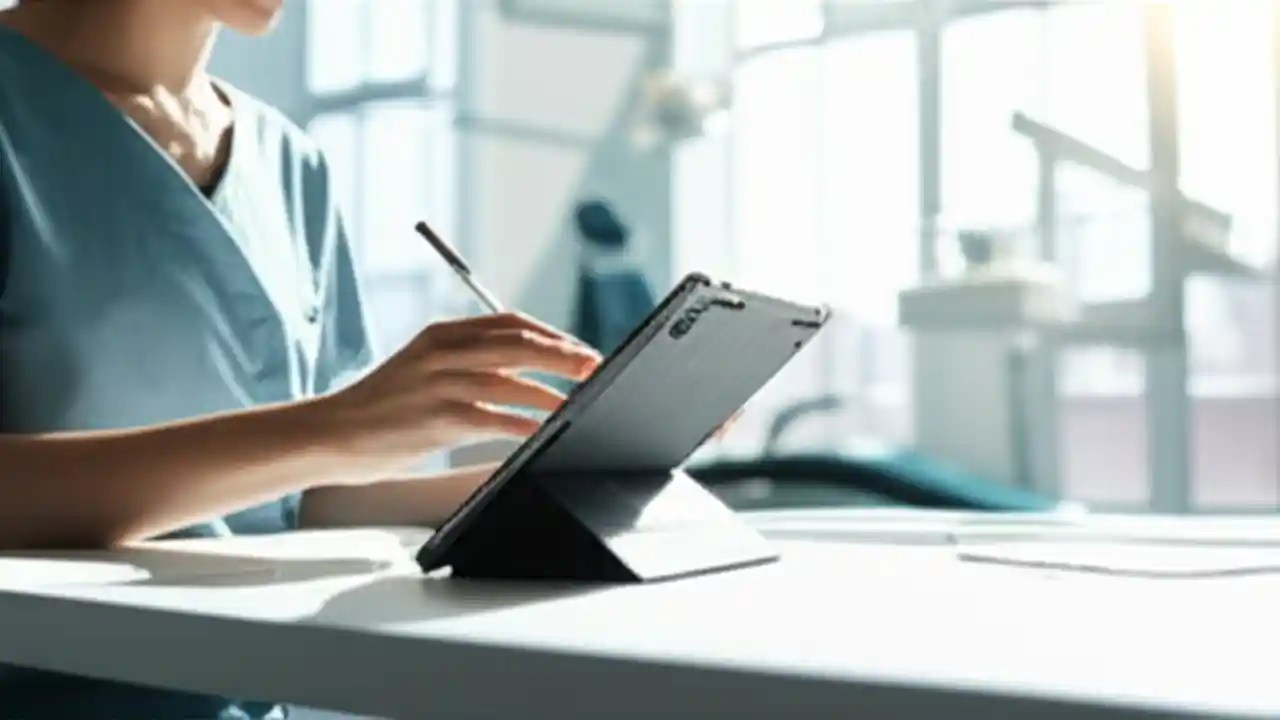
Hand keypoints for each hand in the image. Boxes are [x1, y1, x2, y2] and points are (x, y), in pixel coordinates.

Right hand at [319, 313, 600, 480]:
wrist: (332, 433)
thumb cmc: (383, 406)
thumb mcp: (422, 366)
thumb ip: (466, 360)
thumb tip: (524, 367)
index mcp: (442, 334)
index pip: (510, 322)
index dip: (552, 334)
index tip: (579, 348)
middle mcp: (443, 352)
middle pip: (520, 345)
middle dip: (565, 356)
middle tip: (593, 368)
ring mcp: (440, 385)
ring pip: (513, 382)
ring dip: (553, 394)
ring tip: (579, 402)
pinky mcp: (439, 420)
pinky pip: (496, 420)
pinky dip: (526, 425)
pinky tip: (544, 431)